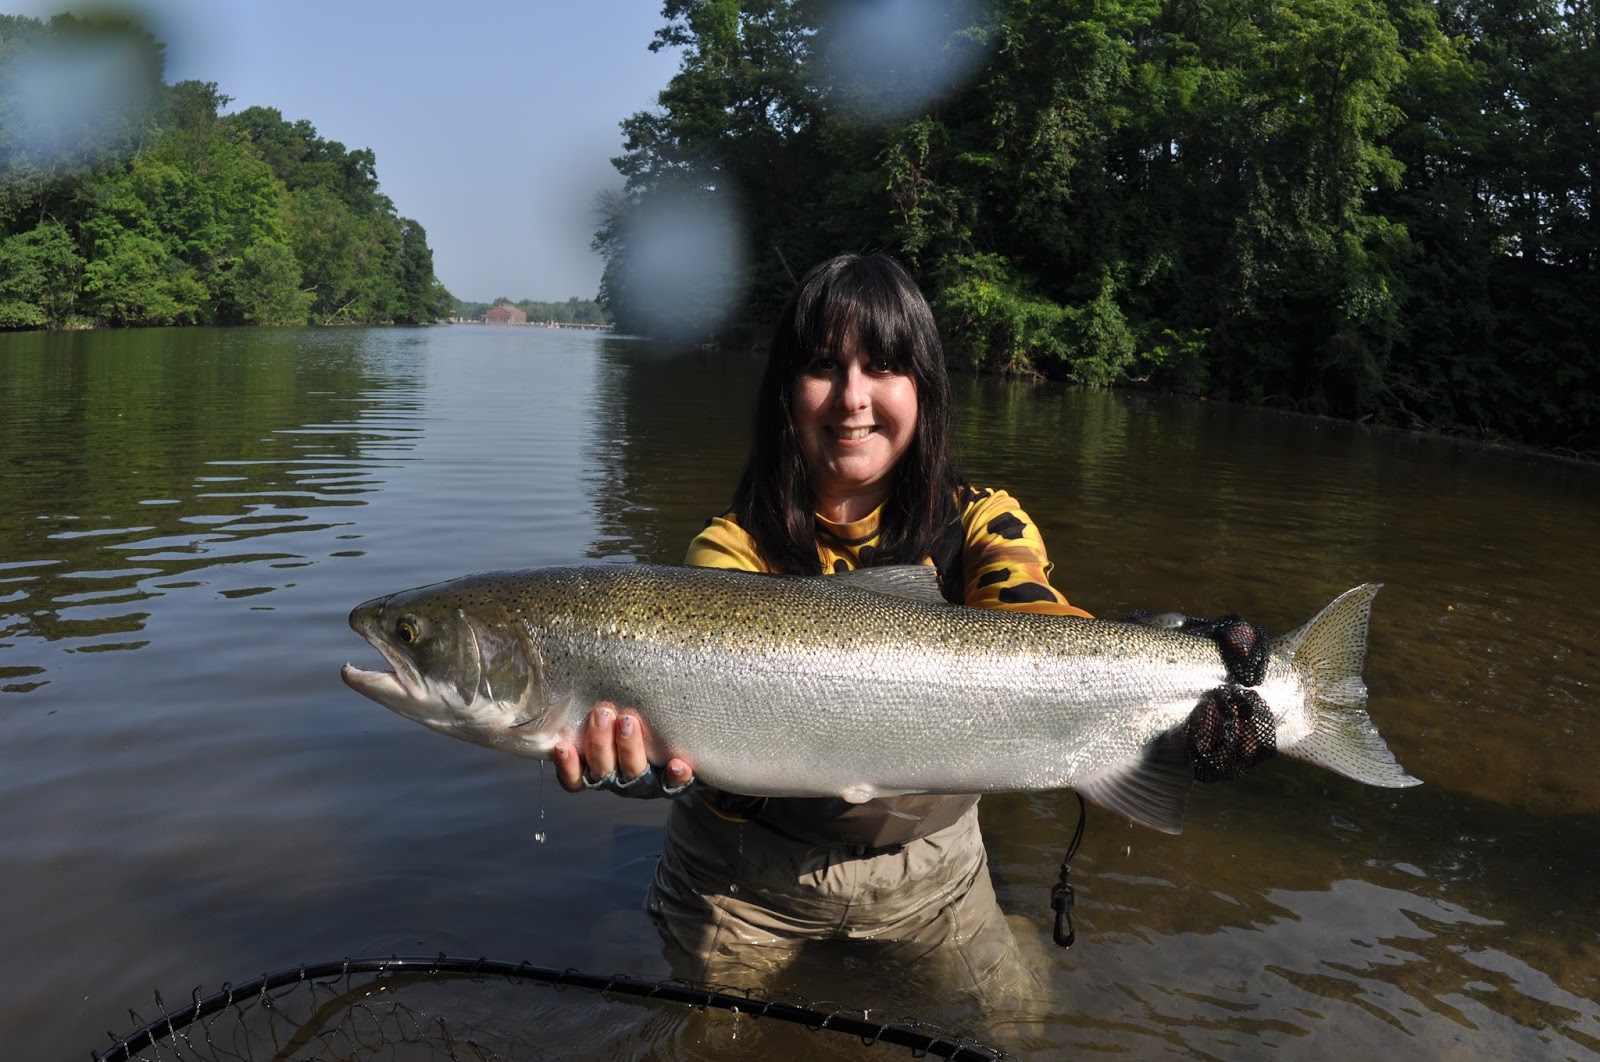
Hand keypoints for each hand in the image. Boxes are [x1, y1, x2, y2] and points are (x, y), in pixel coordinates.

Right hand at [552, 701, 693, 793]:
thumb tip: (577, 667)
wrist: (682, 752)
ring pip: (632, 772)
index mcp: (598, 768)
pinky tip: (677, 764)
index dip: (567, 767)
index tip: (563, 746)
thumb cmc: (633, 722)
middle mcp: (618, 779)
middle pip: (602, 770)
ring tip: (628, 720)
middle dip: (599, 742)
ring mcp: (645, 783)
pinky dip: (674, 777)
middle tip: (602, 712)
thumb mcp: (611, 717)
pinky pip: (674, 785)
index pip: (575, 778)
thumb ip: (595, 706)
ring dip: (628, 748)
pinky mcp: (674, 783)